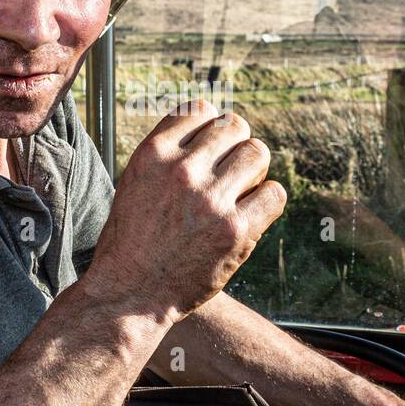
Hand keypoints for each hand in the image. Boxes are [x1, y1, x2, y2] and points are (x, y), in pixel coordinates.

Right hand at [85, 99, 286, 318]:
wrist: (129, 294)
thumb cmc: (132, 241)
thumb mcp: (135, 182)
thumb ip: (167, 155)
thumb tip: (207, 125)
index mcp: (153, 154)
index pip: (200, 111)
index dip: (209, 127)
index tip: (208, 151)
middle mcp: (182, 171)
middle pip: (234, 126)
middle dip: (235, 146)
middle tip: (229, 174)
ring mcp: (210, 200)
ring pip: (258, 153)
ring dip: (254, 170)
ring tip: (240, 192)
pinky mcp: (235, 231)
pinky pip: (274, 194)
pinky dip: (268, 201)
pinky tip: (251, 214)